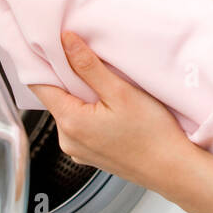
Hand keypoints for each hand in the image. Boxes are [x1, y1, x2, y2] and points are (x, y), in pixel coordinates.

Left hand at [27, 31, 195, 194]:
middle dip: (69, 76)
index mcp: (70, 122)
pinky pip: (81, 125)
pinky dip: (91, 111)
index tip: (52, 43)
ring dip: (82, 94)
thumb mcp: (121, 92)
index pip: (39, 85)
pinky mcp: (91, 154)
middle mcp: (68, 140)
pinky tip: (112, 107)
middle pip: (56, 97)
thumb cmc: (152, 135)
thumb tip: (66, 43)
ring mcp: (79, 150)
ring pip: (70, 110)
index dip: (43, 61)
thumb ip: (89, 67)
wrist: (172, 169)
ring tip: (107, 85)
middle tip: (90, 59)